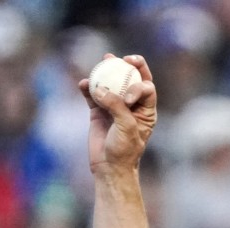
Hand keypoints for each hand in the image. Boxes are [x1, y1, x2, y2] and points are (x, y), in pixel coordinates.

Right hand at [77, 53, 156, 173]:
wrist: (109, 166)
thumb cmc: (124, 150)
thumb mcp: (126, 127)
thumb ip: (117, 106)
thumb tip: (100, 88)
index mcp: (146, 110)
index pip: (146, 88)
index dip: (139, 84)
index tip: (128, 96)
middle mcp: (132, 106)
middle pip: (131, 80)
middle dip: (127, 66)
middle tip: (119, 58)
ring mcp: (114, 107)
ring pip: (111, 84)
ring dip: (106, 72)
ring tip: (103, 61)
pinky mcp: (98, 112)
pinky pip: (93, 95)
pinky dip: (88, 88)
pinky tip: (83, 84)